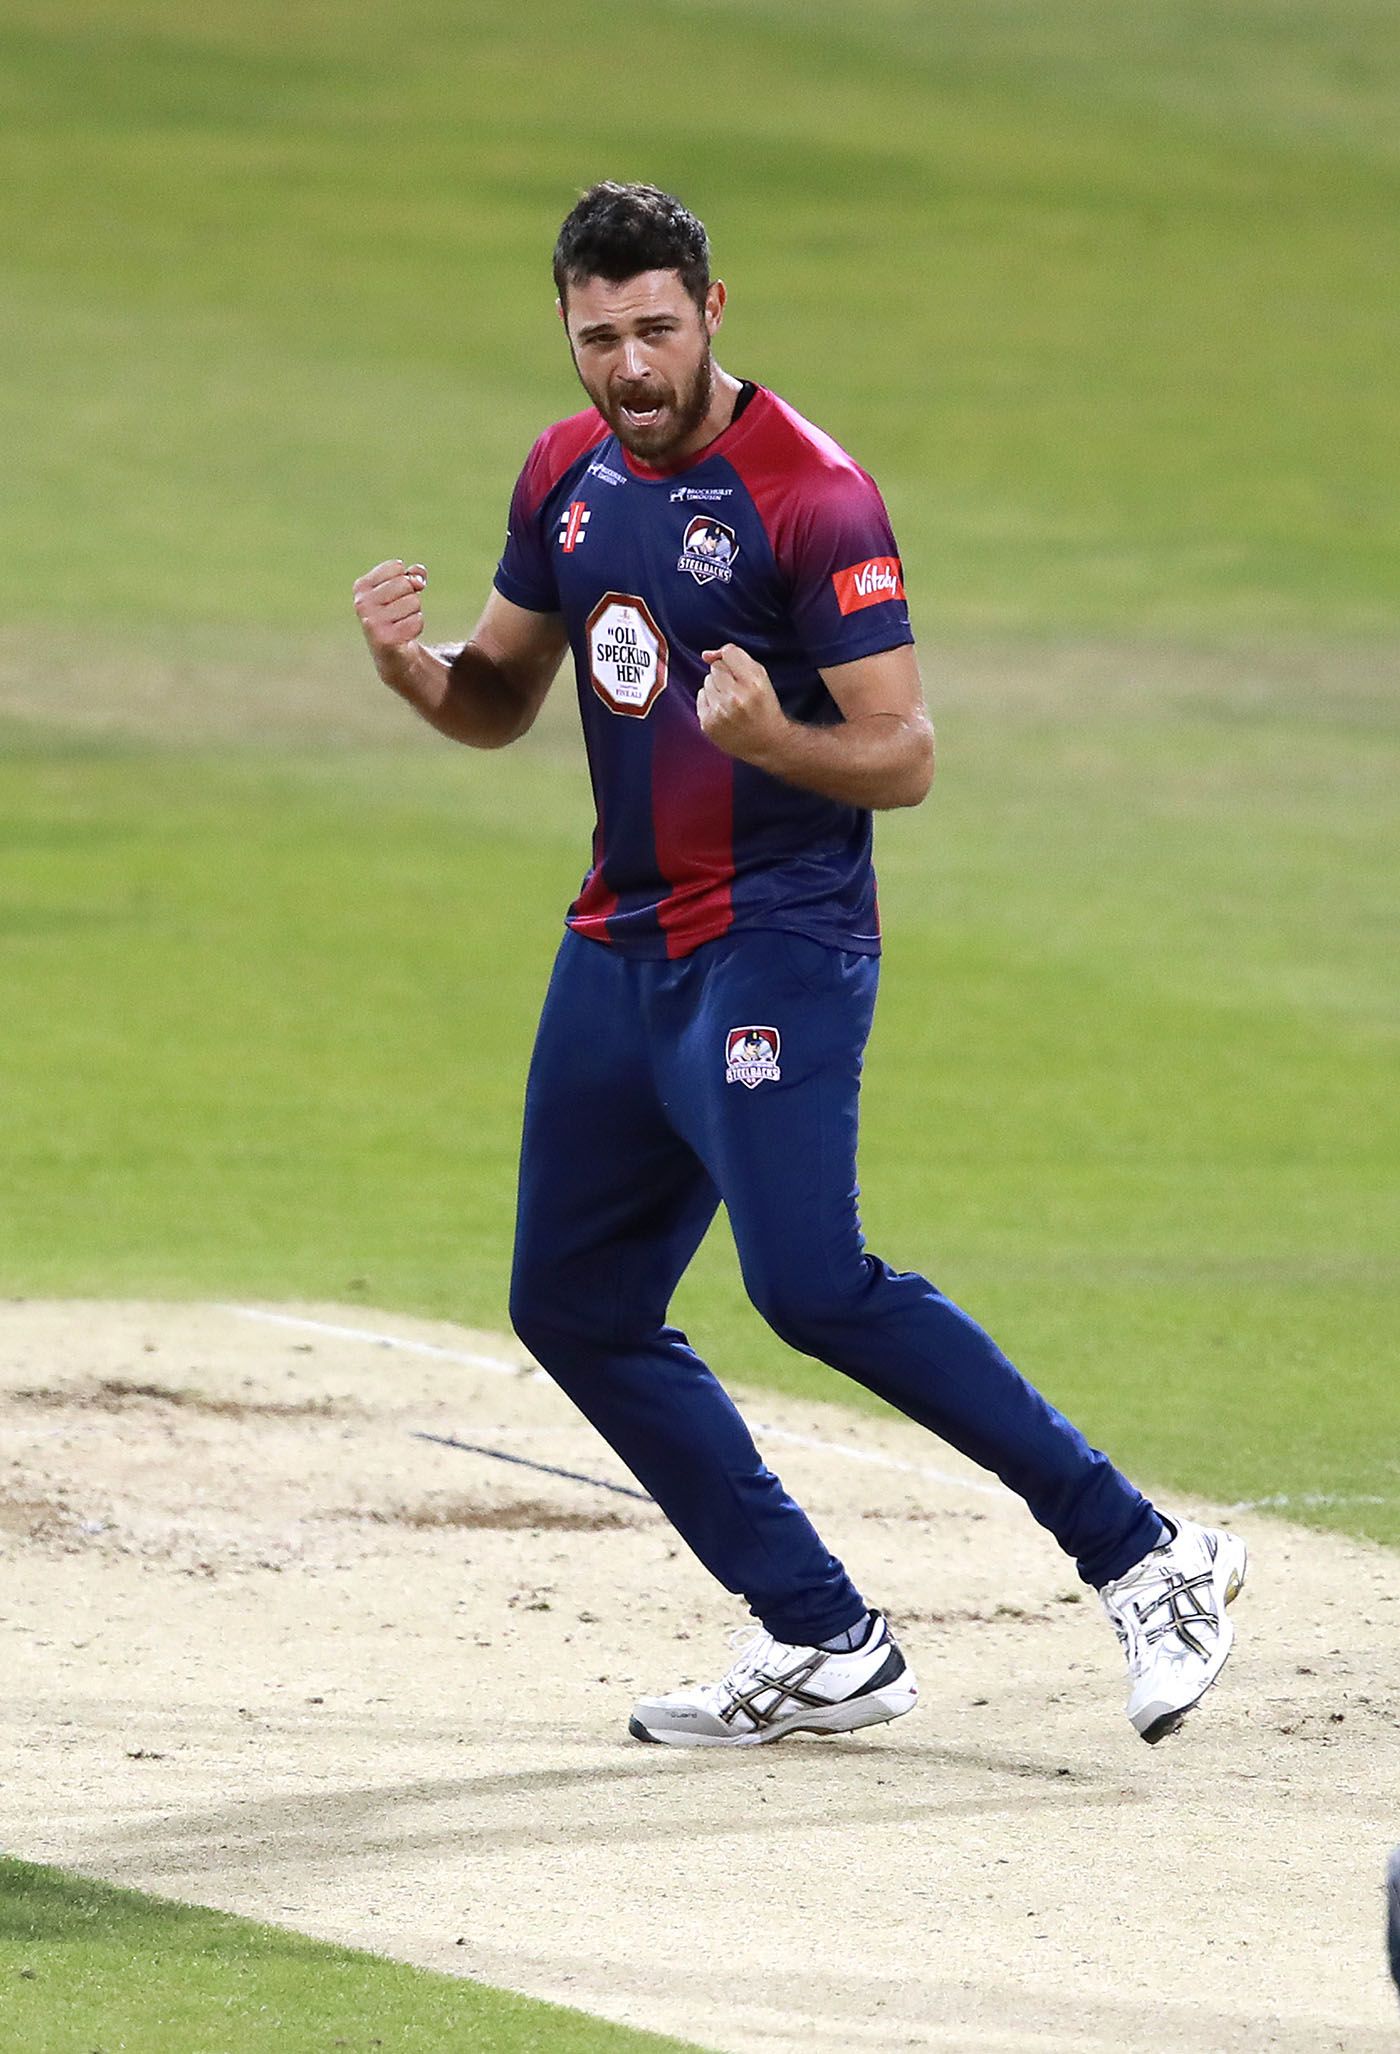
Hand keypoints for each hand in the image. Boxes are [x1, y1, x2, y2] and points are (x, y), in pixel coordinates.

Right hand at [353, 559, 427, 668]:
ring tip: (401, 623)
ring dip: (414, 613)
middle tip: (400, 613)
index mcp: (361, 586)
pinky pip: (416, 621)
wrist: (392, 653)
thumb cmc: (396, 615)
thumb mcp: (403, 590)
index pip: (397, 566)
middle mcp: (362, 603)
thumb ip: (413, 576)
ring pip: (414, 602)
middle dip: (411, 597)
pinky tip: (404, 634)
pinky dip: (417, 627)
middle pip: (406, 583)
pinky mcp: (385, 639)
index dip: (406, 578)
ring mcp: (371, 622)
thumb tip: (418, 579)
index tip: (398, 594)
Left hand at [697, 644, 788, 766]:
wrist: (767, 743)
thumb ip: (736, 658)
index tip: (739, 672)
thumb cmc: (764, 708)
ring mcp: (719, 712)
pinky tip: (723, 711)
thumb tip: (706, 655)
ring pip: (707, 681)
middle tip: (738, 691)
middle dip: (725, 676)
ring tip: (731, 702)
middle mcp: (735, 697)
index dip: (733, 660)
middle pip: (716, 667)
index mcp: (753, 683)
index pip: (729, 652)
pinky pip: (700, 696)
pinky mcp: (708, 723)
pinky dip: (710, 701)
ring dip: (717, 689)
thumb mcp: (761, 677)